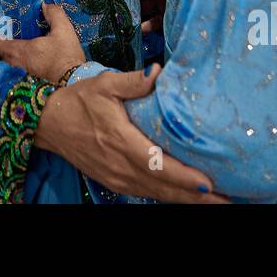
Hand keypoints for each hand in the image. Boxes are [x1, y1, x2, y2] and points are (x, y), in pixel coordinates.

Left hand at [0, 3, 85, 82]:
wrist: (74, 90)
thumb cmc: (66, 60)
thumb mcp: (64, 32)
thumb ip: (55, 15)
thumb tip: (46, 4)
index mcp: (16, 52)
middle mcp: (10, 68)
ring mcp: (14, 83)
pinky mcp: (20, 93)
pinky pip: (5, 81)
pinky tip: (1, 77)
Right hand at [36, 66, 224, 203]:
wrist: (49, 123)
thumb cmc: (79, 100)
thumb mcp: (104, 84)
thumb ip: (133, 81)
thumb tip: (157, 72)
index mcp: (121, 140)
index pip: (158, 164)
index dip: (183, 177)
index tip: (208, 184)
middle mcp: (121, 166)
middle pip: (163, 187)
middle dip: (195, 198)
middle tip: (227, 201)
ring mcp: (117, 177)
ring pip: (157, 194)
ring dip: (185, 201)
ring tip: (216, 203)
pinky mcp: (115, 182)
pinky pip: (146, 193)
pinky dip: (168, 197)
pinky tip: (186, 198)